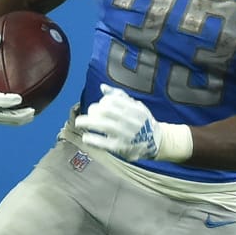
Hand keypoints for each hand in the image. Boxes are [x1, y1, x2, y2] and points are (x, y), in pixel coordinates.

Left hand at [75, 84, 192, 162]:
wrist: (156, 141)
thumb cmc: (143, 121)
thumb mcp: (137, 105)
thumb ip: (120, 96)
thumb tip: (103, 87)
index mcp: (134, 108)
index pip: (111, 100)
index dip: (102, 102)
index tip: (99, 106)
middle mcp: (130, 120)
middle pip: (104, 111)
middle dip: (92, 111)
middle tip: (88, 115)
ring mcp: (124, 134)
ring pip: (102, 125)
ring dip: (87, 122)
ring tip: (79, 123)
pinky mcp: (120, 147)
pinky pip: (102, 142)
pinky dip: (92, 139)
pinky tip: (86, 137)